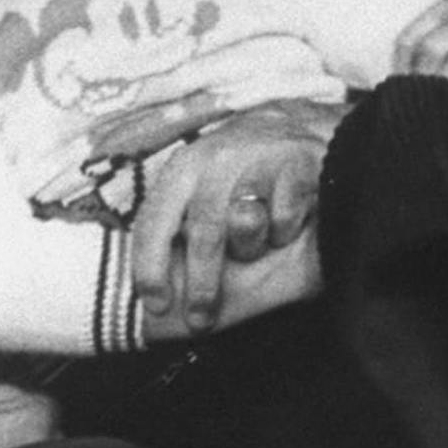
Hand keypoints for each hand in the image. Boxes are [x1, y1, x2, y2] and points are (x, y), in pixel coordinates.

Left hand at [130, 100, 337, 331]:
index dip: (151, 268)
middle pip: (203, 232)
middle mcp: (215, 160)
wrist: (293, 127)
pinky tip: (285, 223)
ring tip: (256, 246)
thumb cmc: (236, 171)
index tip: (156, 304)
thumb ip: (176, 223)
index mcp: (182, 169)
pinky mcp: (296, 167)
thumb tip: (155, 286)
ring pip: (246, 225)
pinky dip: (284, 231)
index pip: (154, 222)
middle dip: (201, 283)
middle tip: (202, 320)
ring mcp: (258, 161)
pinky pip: (284, 219)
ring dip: (250, 247)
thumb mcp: (197, 185)